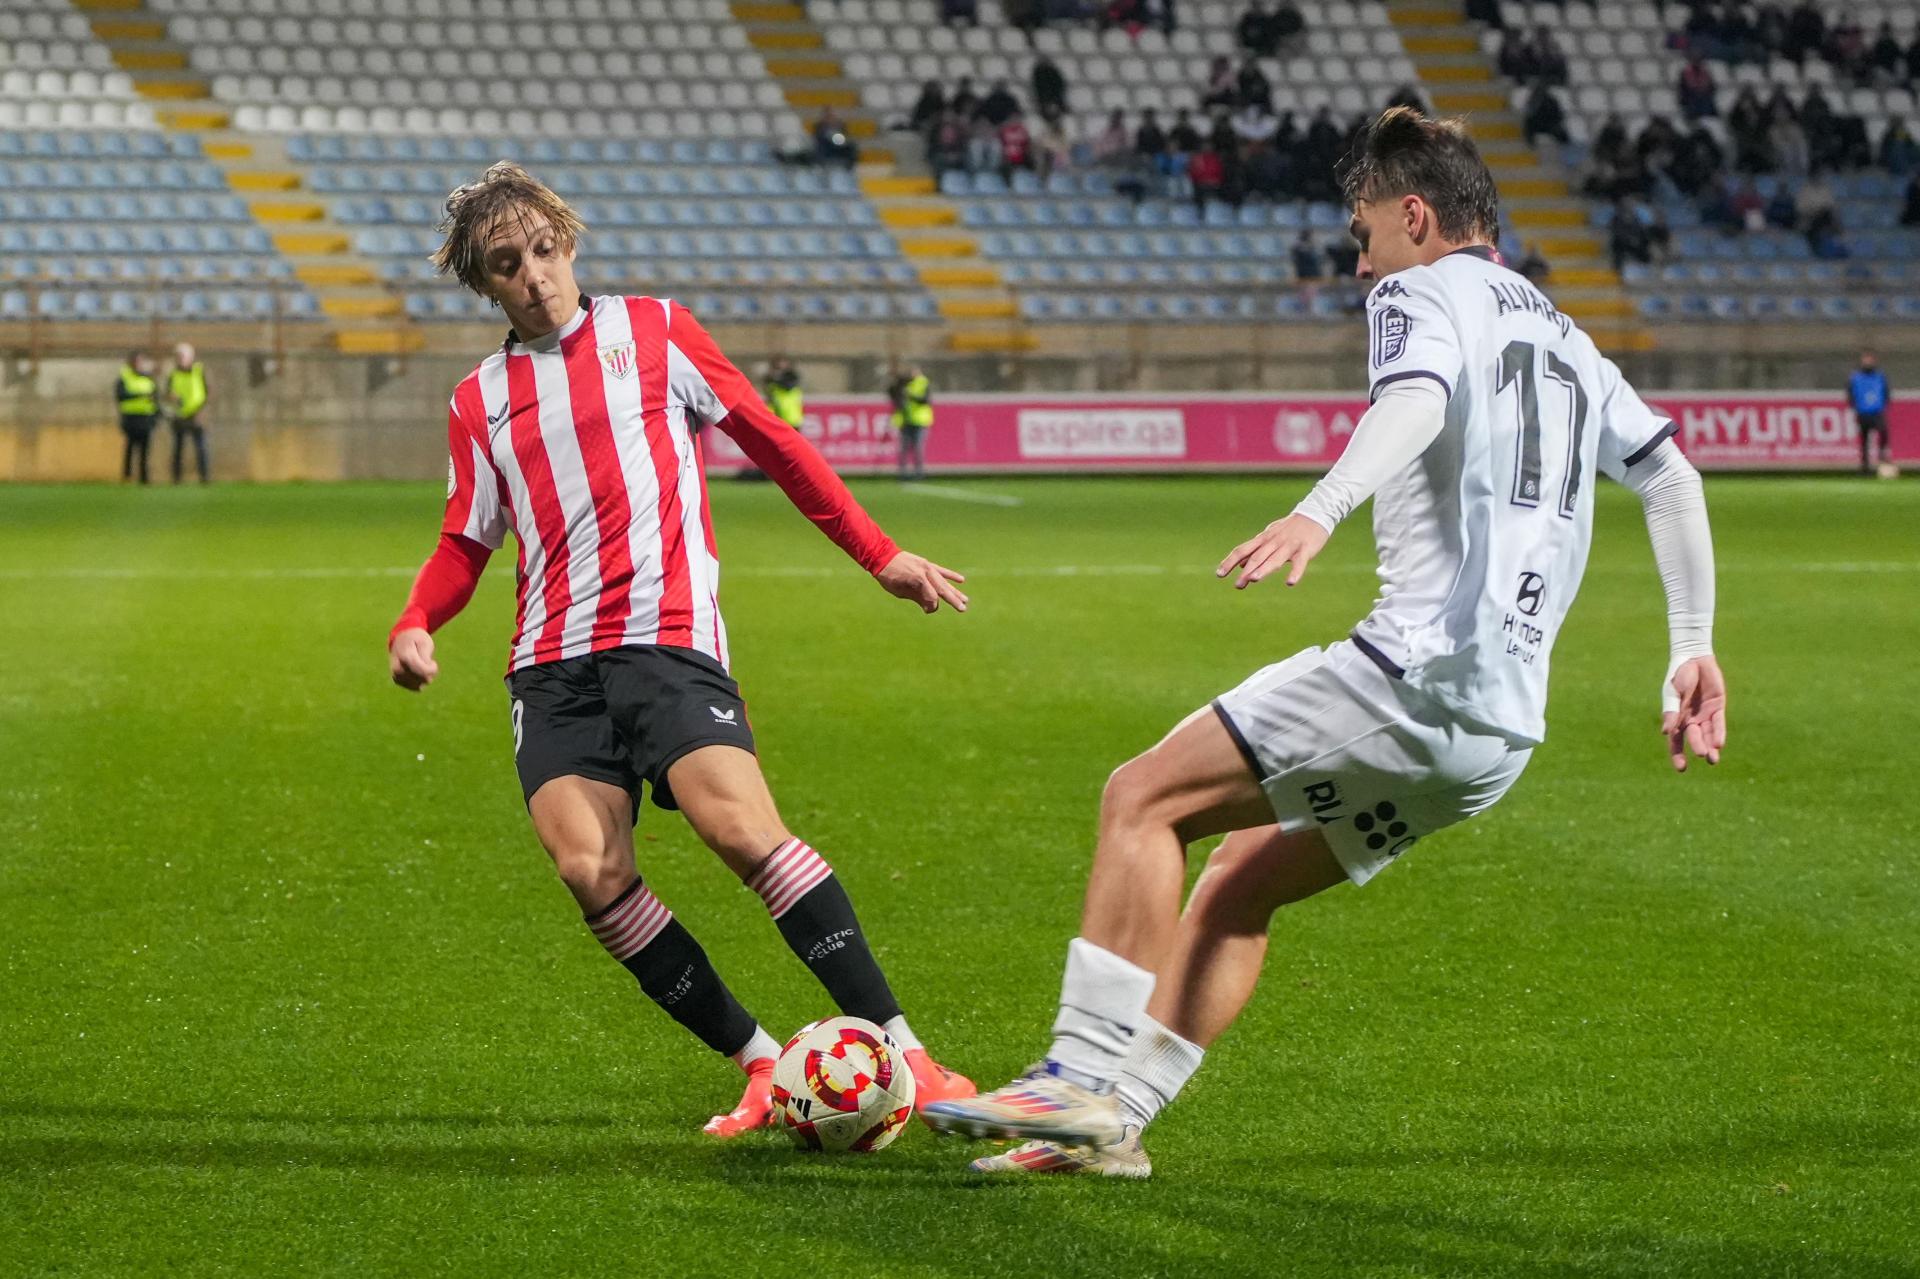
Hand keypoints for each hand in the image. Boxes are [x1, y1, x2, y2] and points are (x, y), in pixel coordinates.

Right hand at [389, 627, 438, 691]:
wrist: (400, 639)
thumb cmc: (415, 639)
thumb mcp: (424, 642)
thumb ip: (426, 656)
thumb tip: (425, 673)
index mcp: (405, 657)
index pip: (423, 672)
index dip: (432, 669)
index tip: (433, 662)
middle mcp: (397, 669)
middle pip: (422, 680)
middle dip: (429, 673)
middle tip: (428, 662)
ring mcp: (396, 676)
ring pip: (419, 686)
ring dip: (425, 677)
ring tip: (422, 666)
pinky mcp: (397, 681)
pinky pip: (415, 688)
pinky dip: (420, 681)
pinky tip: (418, 672)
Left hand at [876, 551, 967, 613]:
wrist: (883, 556)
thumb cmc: (889, 576)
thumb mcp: (900, 591)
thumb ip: (917, 598)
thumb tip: (930, 607)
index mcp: (918, 579)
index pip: (932, 597)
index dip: (931, 606)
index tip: (927, 610)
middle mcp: (925, 572)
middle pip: (942, 589)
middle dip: (953, 600)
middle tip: (963, 609)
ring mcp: (927, 567)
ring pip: (944, 581)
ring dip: (955, 591)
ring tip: (965, 600)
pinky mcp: (927, 564)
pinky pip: (941, 571)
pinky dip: (951, 575)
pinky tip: (961, 580)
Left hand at [1217, 513, 1330, 588]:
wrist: (1315, 514)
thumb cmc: (1290, 528)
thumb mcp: (1269, 537)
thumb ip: (1256, 551)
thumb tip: (1241, 565)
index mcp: (1263, 539)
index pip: (1242, 550)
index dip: (1230, 562)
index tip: (1219, 574)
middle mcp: (1274, 542)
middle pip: (1257, 557)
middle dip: (1246, 571)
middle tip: (1237, 585)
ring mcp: (1289, 545)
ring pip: (1275, 558)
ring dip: (1264, 569)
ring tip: (1254, 579)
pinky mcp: (1305, 549)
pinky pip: (1299, 562)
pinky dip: (1295, 572)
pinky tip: (1290, 582)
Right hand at [1662, 655, 1726, 771]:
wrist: (1694, 657)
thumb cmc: (1679, 674)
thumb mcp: (1673, 692)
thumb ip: (1671, 710)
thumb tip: (1666, 732)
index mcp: (1675, 717)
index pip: (1675, 740)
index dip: (1677, 754)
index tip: (1682, 768)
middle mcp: (1690, 718)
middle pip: (1693, 738)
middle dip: (1697, 747)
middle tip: (1702, 755)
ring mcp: (1704, 713)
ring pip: (1708, 734)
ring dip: (1710, 746)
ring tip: (1713, 759)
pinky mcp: (1718, 707)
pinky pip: (1718, 723)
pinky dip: (1718, 733)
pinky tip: (1719, 744)